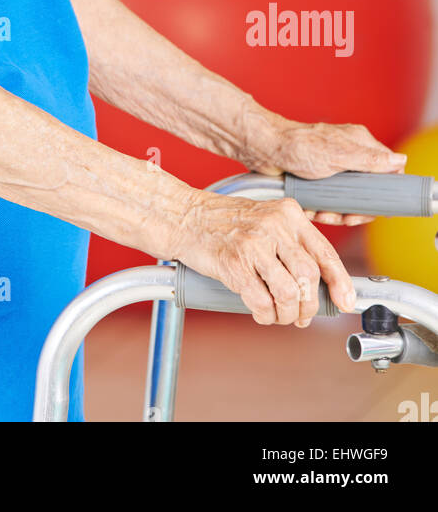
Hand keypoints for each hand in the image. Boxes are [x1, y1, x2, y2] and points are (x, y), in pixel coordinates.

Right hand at [168, 189, 357, 325]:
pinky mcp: (234, 263)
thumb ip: (291, 244)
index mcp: (288, 214)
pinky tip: (260, 312)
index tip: (345, 302)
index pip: (324, 252)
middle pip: (308, 277)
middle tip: (301, 315)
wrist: (185, 216)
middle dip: (308, 305)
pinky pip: (261, 301)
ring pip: (288, 293)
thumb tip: (319, 284)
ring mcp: (253, 243)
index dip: (340, 282)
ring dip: (287, 314)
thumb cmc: (225, 222)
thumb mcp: (266, 220)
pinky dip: (265, 314)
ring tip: (279, 315)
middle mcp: (274, 225)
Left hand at [242, 113, 407, 225]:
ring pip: (347, 199)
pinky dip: (322, 208)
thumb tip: (399, 162)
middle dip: (356, 208)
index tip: (374, 209)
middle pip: (368, 191)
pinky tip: (312, 210)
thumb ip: (369, 160)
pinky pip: (329, 200)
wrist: (263, 149)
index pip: (387, 171)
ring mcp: (334, 169)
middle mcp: (349, 155)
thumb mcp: (337, 154)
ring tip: (324, 214)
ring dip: (337, 211)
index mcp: (359, 143)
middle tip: (346, 217)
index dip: (385, 193)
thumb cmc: (296, 145)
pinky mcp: (319, 180)